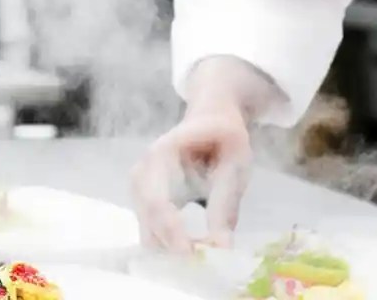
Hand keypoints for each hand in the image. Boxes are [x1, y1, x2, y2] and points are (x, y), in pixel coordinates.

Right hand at [131, 99, 252, 251]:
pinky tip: (195, 245)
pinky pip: (153, 228)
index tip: (191, 255)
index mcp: (161, 155)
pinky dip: (172, 241)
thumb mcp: (235, 162)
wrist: (212, 116)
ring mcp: (140, 187)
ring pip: (148, 229)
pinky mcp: (147, 200)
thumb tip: (221, 247)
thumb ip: (226, 203)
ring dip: (173, 245)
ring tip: (203, 251)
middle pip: (148, 219)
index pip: (157, 201)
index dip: (171, 231)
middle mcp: (142, 172)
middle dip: (172, 244)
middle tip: (204, 259)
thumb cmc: (225, 134)